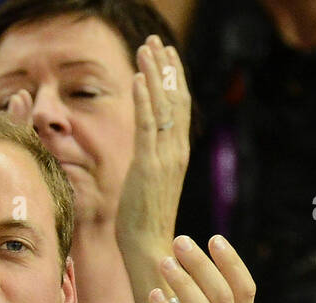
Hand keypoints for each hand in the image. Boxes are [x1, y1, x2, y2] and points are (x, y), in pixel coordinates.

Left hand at [116, 37, 190, 265]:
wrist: (149, 247)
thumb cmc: (143, 222)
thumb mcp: (147, 184)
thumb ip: (150, 163)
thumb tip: (143, 153)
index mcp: (176, 154)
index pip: (178, 108)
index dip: (172, 79)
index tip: (166, 56)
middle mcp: (175, 151)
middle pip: (175, 98)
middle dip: (165, 67)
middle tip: (156, 41)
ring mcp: (164, 157)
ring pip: (163, 105)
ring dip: (153, 73)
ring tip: (146, 48)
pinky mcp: (148, 166)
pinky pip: (146, 125)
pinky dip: (143, 99)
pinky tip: (137, 78)